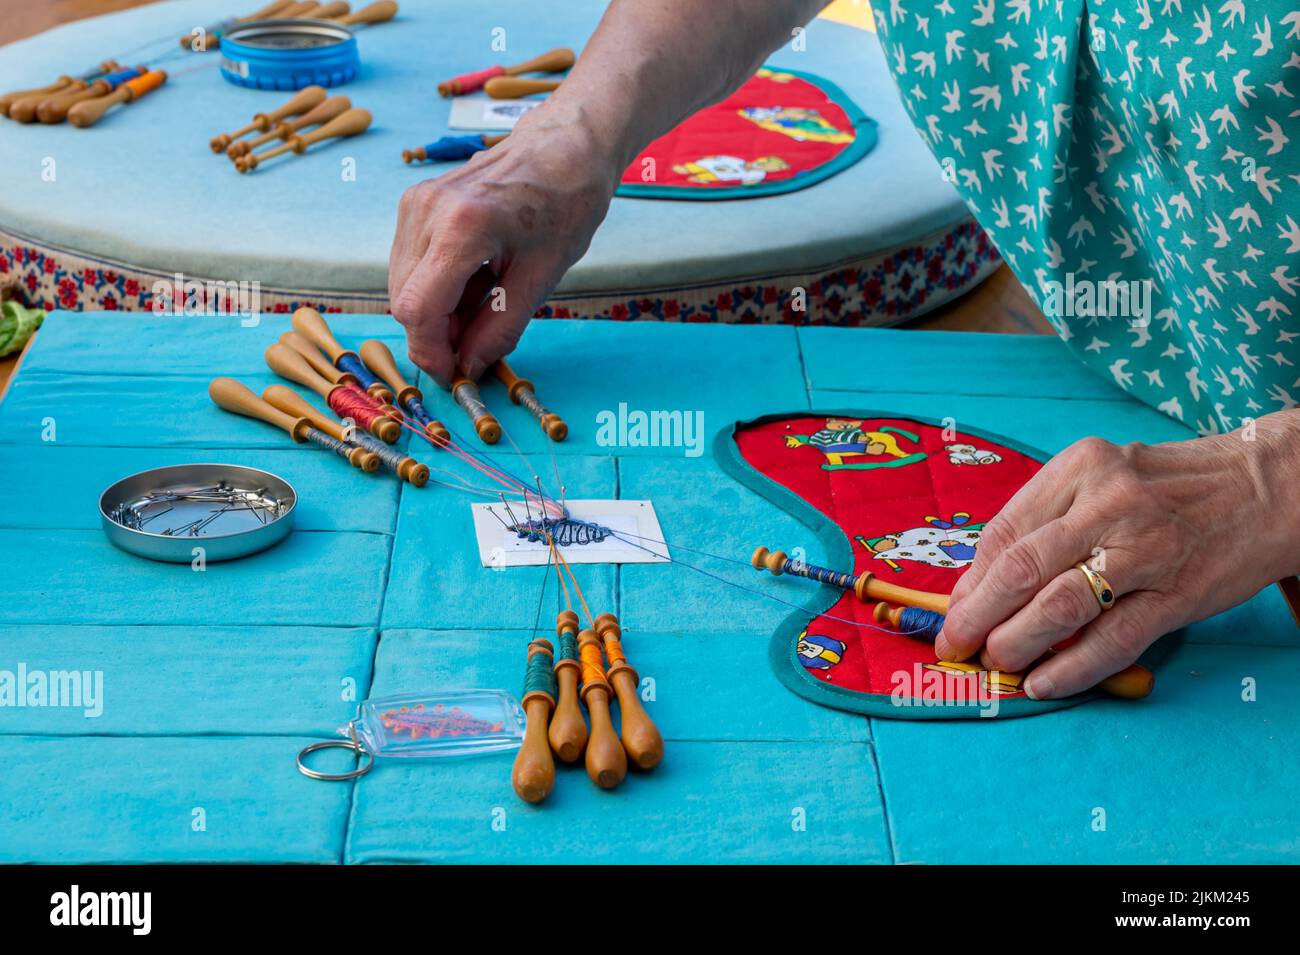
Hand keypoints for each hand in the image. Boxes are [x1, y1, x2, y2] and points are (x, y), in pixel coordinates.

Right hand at [389, 103, 621, 385]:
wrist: (564, 146)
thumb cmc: (565, 204)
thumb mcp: (542, 277)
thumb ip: (500, 328)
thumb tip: (468, 367)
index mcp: (462, 228)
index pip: (417, 310)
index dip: (431, 352)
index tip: (454, 374)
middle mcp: (427, 210)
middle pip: (405, 301)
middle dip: (437, 334)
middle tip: (479, 343)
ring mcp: (416, 202)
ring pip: (404, 286)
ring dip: (438, 311)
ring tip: (488, 300)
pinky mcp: (415, 202)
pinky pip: (411, 264)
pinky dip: (438, 286)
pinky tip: (477, 279)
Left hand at [936, 417, 1299, 699]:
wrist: (1266, 487)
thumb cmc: (1168, 489)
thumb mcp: (1101, 479)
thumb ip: (1046, 520)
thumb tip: (982, 584)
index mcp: (1079, 467)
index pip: (1004, 531)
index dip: (970, 581)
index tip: (952, 612)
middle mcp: (1107, 502)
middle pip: (1021, 568)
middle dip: (977, 616)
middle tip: (955, 646)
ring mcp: (1145, 548)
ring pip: (1060, 605)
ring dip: (1016, 643)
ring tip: (995, 664)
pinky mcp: (1178, 593)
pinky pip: (1113, 638)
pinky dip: (1071, 667)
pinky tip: (1043, 683)